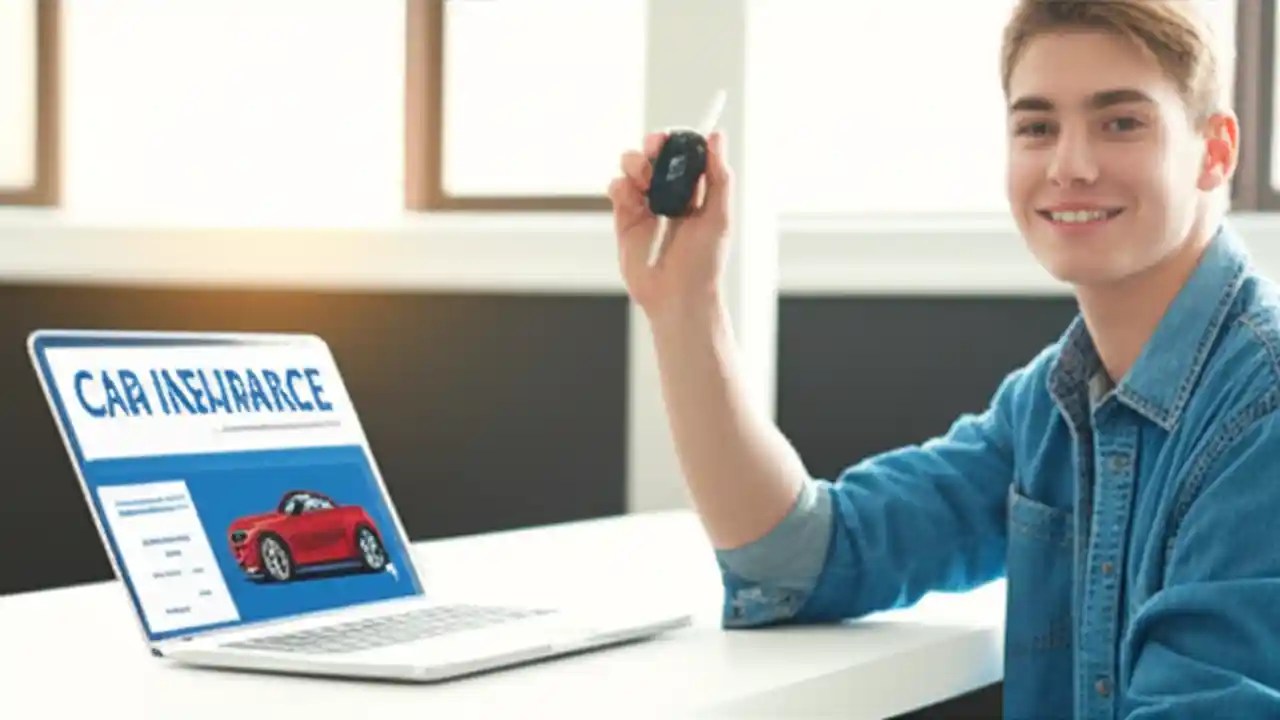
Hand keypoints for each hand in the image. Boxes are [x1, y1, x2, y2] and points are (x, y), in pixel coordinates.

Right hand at [607, 130, 732, 320]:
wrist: (677, 297)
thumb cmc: (704, 262)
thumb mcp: (719, 216)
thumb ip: (718, 176)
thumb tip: (716, 135)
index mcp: (696, 191)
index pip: (685, 154)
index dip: (678, 141)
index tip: (675, 137)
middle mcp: (670, 195)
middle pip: (655, 155)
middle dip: (652, 145)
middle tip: (653, 148)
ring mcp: (646, 206)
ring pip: (633, 167)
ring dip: (635, 163)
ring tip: (644, 181)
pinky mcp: (625, 220)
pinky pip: (616, 189)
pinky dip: (619, 184)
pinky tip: (630, 197)